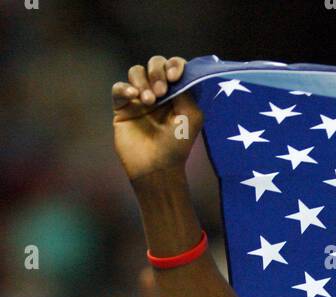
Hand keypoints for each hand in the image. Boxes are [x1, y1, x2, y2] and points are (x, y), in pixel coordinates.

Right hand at [112, 55, 202, 181]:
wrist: (157, 168)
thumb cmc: (177, 145)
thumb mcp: (192, 117)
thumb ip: (187, 91)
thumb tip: (174, 74)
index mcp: (177, 93)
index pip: (174, 66)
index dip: (175, 65)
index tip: (175, 77)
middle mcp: (159, 92)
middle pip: (155, 63)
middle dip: (157, 71)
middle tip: (162, 92)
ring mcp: (139, 98)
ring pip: (136, 72)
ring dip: (143, 81)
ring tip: (149, 101)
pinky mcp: (122, 107)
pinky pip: (118, 88)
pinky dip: (125, 88)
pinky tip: (134, 97)